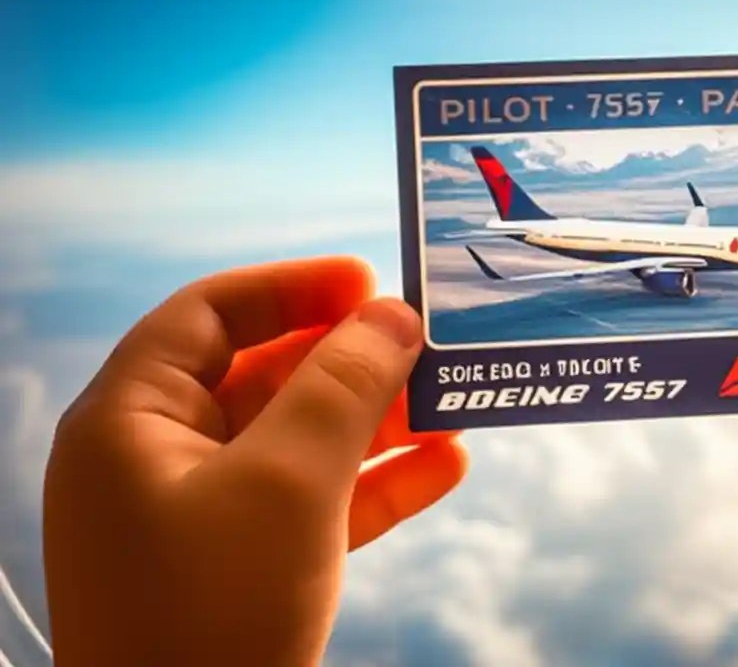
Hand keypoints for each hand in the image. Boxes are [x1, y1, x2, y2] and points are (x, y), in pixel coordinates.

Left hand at [42, 257, 466, 666]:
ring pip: (300, 442)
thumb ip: (342, 388)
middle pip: (264, 376)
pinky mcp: (247, 570)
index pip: (208, 317)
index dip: (291, 288)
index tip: (370, 279)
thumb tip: (393, 314)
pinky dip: (379, 483)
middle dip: (350, 359)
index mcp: (131, 423)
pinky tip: (446, 466)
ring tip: (450, 401)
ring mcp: (203, 521)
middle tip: (427, 344)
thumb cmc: (212, 614)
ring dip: (378, 420)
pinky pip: (318, 503)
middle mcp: (160, 462)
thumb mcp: (286, 483)